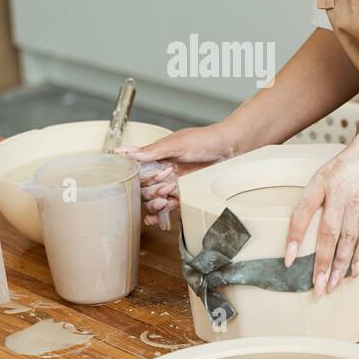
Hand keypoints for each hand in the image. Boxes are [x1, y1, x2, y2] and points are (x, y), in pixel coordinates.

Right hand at [119, 122, 237, 226]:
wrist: (230, 148)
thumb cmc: (205, 140)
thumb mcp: (177, 143)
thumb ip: (153, 150)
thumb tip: (127, 153)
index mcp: (158, 156)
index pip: (138, 172)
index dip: (138, 179)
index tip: (143, 181)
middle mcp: (163, 171)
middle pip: (145, 189)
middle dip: (149, 193)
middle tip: (162, 190)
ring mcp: (173, 183)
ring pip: (154, 200)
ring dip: (154, 205)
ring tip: (163, 202)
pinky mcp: (184, 194)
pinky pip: (169, 206)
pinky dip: (161, 214)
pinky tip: (157, 219)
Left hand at [284, 117, 358, 297]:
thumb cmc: (353, 160)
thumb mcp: (328, 170)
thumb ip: (318, 197)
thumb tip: (306, 229)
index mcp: (320, 181)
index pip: (301, 213)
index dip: (293, 238)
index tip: (287, 260)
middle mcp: (339, 191)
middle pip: (328, 234)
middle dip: (321, 264)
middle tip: (316, 288)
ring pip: (348, 239)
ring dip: (341, 266)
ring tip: (333, 285)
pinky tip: (355, 271)